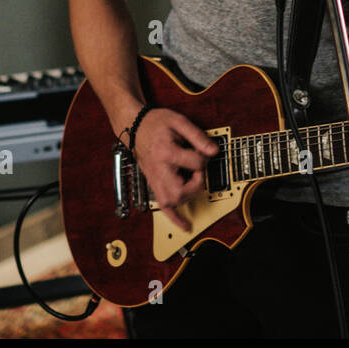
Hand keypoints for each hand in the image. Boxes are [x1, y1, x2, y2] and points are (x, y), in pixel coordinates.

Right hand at [132, 108, 218, 231]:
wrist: (135, 126)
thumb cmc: (156, 123)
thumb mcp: (179, 122)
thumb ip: (198, 136)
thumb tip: (213, 151)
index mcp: (166, 153)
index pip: (195, 163)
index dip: (205, 156)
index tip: (202, 149)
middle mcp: (159, 170)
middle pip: (181, 191)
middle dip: (197, 182)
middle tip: (197, 169)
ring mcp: (155, 180)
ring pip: (172, 201)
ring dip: (188, 195)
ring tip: (192, 182)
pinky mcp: (154, 184)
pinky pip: (162, 207)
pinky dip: (174, 218)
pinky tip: (184, 225)